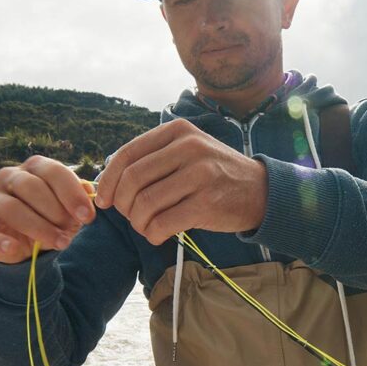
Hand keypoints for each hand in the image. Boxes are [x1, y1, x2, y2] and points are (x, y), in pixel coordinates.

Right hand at [0, 155, 95, 263]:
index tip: (87, 216)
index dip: (71, 193)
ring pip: (11, 208)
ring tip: (60, 243)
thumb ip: (80, 197)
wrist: (27, 239)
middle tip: (72, 231)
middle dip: (55, 211)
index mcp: (35, 167)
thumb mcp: (70, 206)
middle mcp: (10, 177)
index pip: (53, 171)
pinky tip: (14, 248)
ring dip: (38, 227)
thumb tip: (89, 193)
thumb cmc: (53, 215)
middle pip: (31, 186)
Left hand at [94, 119, 266, 244]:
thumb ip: (154, 157)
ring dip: (138, 222)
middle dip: (122, 204)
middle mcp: (190, 148)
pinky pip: (163, 223)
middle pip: (133, 180)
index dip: (108, 181)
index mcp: (179, 131)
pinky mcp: (207, 204)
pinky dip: (153, 234)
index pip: (127, 154)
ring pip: (145, 204)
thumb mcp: (189, 150)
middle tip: (129, 216)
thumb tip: (108, 178)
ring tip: (146, 226)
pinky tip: (159, 234)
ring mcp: (200, 175)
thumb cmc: (217, 173)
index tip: (104, 200)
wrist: (261, 191)